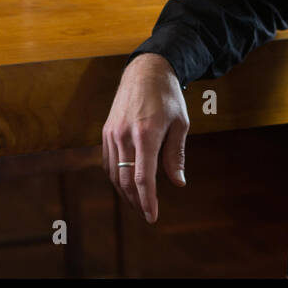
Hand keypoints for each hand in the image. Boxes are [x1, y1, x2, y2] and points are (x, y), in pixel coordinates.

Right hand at [102, 53, 188, 223]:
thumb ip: (176, 154)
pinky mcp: (106, 131)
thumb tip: (178, 183)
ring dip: (125, 192)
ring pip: (114, 173)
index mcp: (146, 133)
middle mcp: (125, 135)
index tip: (152, 216)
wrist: (146, 71)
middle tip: (147, 214)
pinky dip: (116, 177)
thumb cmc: (168, 97)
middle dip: (136, 201)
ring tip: (137, 203)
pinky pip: (109, 162)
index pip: (143, 177)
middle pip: (126, 180)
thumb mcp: (181, 123)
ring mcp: (112, 133)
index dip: (147, 200)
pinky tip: (126, 184)